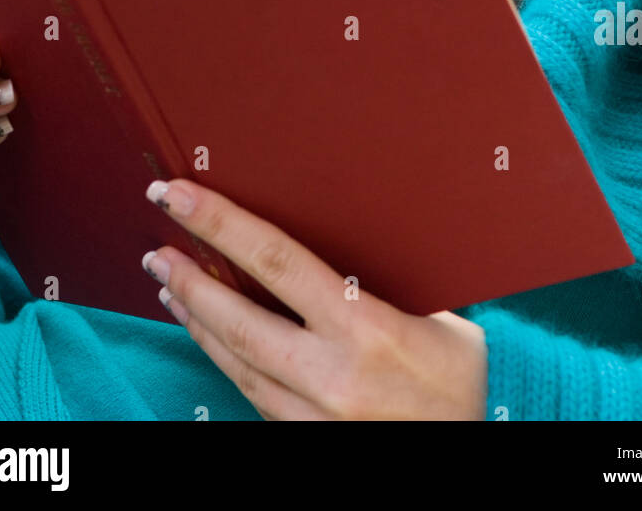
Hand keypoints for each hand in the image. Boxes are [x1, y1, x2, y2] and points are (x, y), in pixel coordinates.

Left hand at [142, 178, 487, 420]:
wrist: (486, 441)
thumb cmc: (467, 370)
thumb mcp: (432, 311)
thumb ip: (372, 282)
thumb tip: (319, 235)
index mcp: (366, 328)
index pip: (274, 260)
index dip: (219, 223)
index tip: (178, 196)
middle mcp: (334, 376)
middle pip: (238, 320)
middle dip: (188, 279)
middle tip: (155, 247)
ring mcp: (317, 420)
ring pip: (236, 364)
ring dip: (197, 321)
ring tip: (167, 286)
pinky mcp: (310, 444)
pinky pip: (254, 397)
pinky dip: (225, 360)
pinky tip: (210, 338)